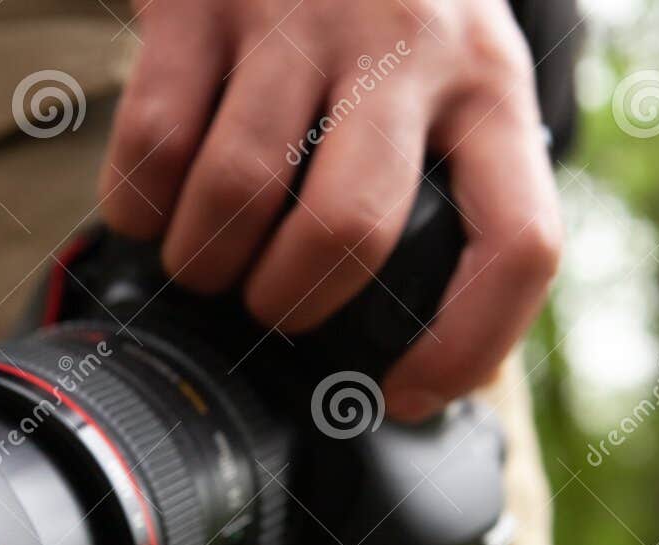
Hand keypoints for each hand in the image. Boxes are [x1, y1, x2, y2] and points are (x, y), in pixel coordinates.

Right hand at [98, 0, 563, 421]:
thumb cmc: (385, 12)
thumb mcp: (457, 75)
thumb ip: (452, 183)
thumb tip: (422, 354)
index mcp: (493, 85)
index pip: (519, 243)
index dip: (466, 346)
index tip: (408, 393)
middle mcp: (408, 45)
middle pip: (351, 229)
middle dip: (294, 305)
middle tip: (276, 312)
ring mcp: (301, 17)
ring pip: (238, 194)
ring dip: (206, 266)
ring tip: (206, 266)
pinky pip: (156, 144)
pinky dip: (140, 206)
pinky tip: (152, 208)